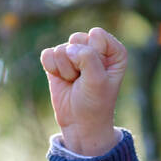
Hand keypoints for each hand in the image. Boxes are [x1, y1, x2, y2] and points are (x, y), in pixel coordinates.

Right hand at [39, 26, 126, 156]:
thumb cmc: (95, 102)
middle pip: (77, 39)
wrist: (80, 124)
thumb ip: (87, 57)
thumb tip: (67, 48)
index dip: (95, 57)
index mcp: (113, 51)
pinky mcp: (57, 60)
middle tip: (84, 82)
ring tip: (75, 83)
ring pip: (62, 49)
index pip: (97, 36)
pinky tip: (63, 81)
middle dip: (77, 63)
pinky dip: (53, 70)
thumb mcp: (98, 80)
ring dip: (66, 70)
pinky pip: (48, 54)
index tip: (98, 76)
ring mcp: (74, 53)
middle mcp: (94, 47)